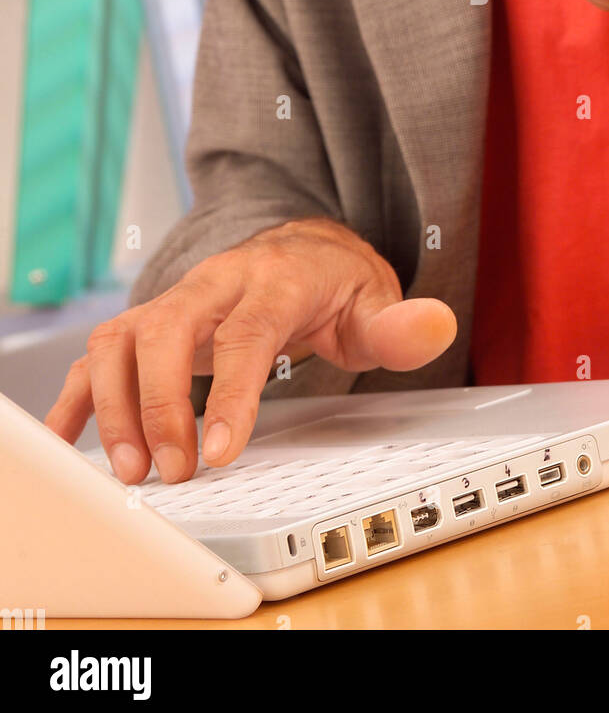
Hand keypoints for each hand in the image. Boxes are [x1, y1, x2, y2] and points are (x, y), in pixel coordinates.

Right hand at [45, 217, 455, 483]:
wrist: (302, 242)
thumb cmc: (336, 280)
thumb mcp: (377, 298)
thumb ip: (401, 325)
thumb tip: (436, 323)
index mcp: (275, 279)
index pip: (247, 334)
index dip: (230, 394)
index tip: (219, 452)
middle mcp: (216, 282)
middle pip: (168, 331)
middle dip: (161, 404)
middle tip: (173, 471)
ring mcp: (177, 299)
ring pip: (122, 337)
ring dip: (115, 403)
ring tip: (129, 469)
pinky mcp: (150, 320)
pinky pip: (100, 353)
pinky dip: (77, 395)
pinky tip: (68, 439)